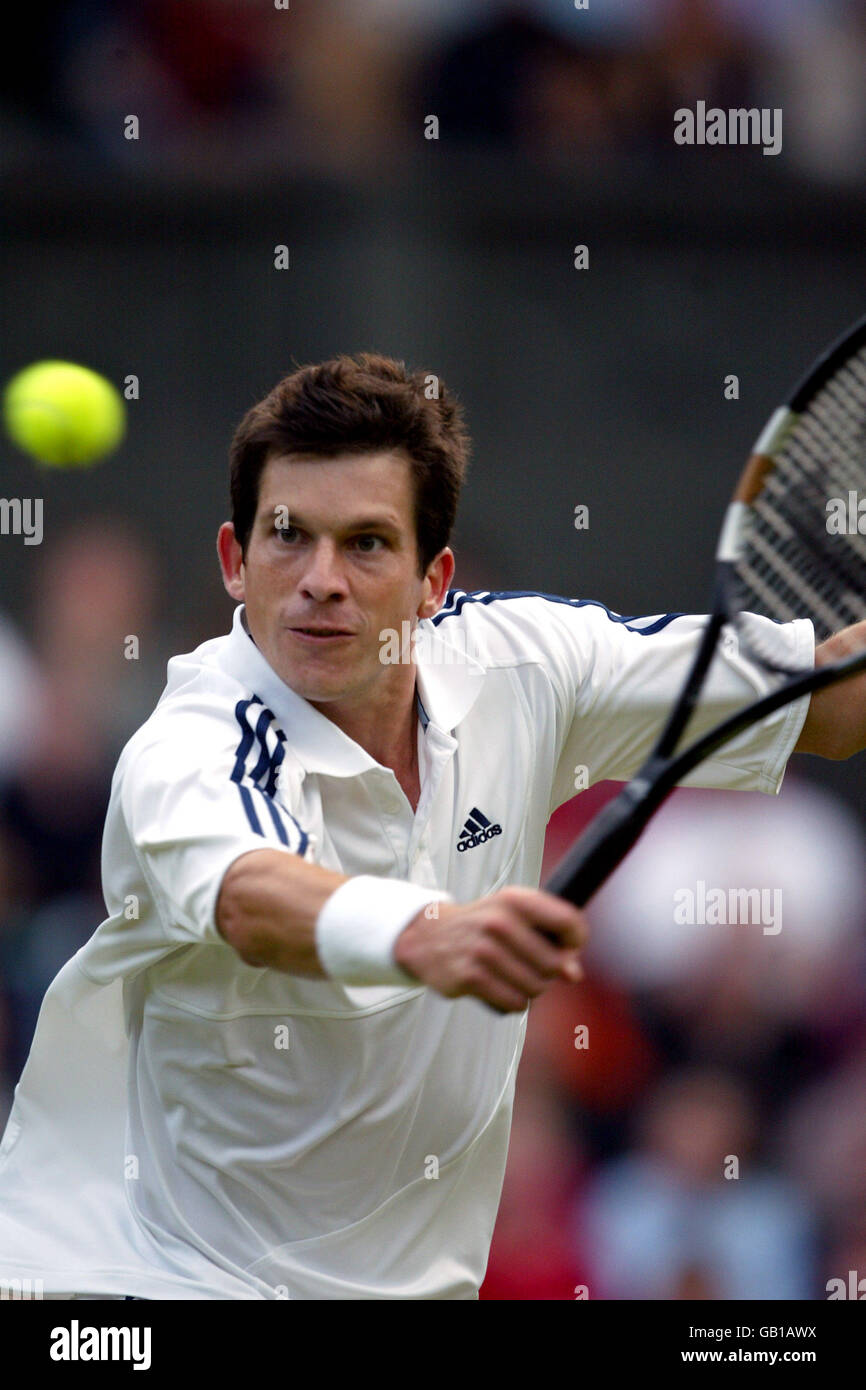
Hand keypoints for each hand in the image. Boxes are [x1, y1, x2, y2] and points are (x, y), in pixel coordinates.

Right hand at [393, 885, 587, 1013]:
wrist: (428, 936)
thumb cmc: (481, 926)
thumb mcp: (513, 914)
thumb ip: (550, 936)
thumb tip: (574, 974)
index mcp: (515, 899)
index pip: (569, 922)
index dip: (576, 942)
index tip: (566, 948)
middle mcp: (499, 921)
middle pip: (555, 964)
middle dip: (549, 972)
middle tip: (528, 964)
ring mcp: (484, 950)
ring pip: (536, 987)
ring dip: (529, 988)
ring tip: (510, 974)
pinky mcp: (471, 977)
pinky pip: (515, 1003)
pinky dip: (512, 1001)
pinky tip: (498, 986)